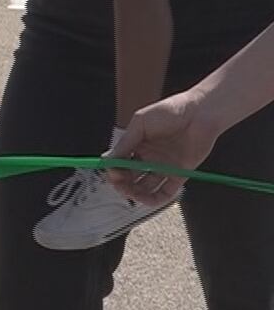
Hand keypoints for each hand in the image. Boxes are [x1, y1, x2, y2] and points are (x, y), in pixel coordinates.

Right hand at [106, 91, 220, 206]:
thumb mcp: (141, 122)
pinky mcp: (179, 174)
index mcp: (137, 144)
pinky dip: (157, 198)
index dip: (114, 170)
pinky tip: (149, 199)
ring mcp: (163, 167)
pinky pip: (166, 191)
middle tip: (120, 185)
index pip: (119, 163)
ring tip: (134, 194)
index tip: (112, 173)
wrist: (202, 112)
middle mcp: (148, 157)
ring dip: (137, 194)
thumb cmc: (172, 110)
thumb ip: (125, 142)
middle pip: (130, 178)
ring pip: (145, 188)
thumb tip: (108, 159)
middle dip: (122, 184)